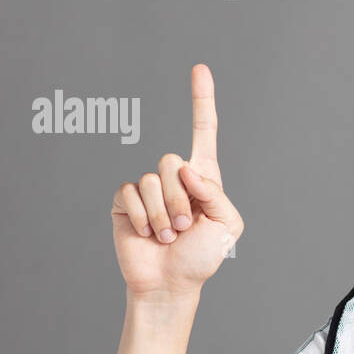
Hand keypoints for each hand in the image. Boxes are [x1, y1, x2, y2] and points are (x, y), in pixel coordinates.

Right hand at [110, 63, 244, 298]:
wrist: (170, 285)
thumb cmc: (201, 257)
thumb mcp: (228, 225)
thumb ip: (216, 193)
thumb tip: (186, 170)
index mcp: (203, 178)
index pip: (203, 132)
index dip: (201, 100)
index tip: (200, 68)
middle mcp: (174, 177)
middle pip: (172, 160)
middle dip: (182, 199)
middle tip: (186, 228)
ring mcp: (148, 189)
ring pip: (152, 180)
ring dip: (165, 215)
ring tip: (170, 237)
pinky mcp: (125, 202)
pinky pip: (131, 193)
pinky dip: (145, 218)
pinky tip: (149, 235)